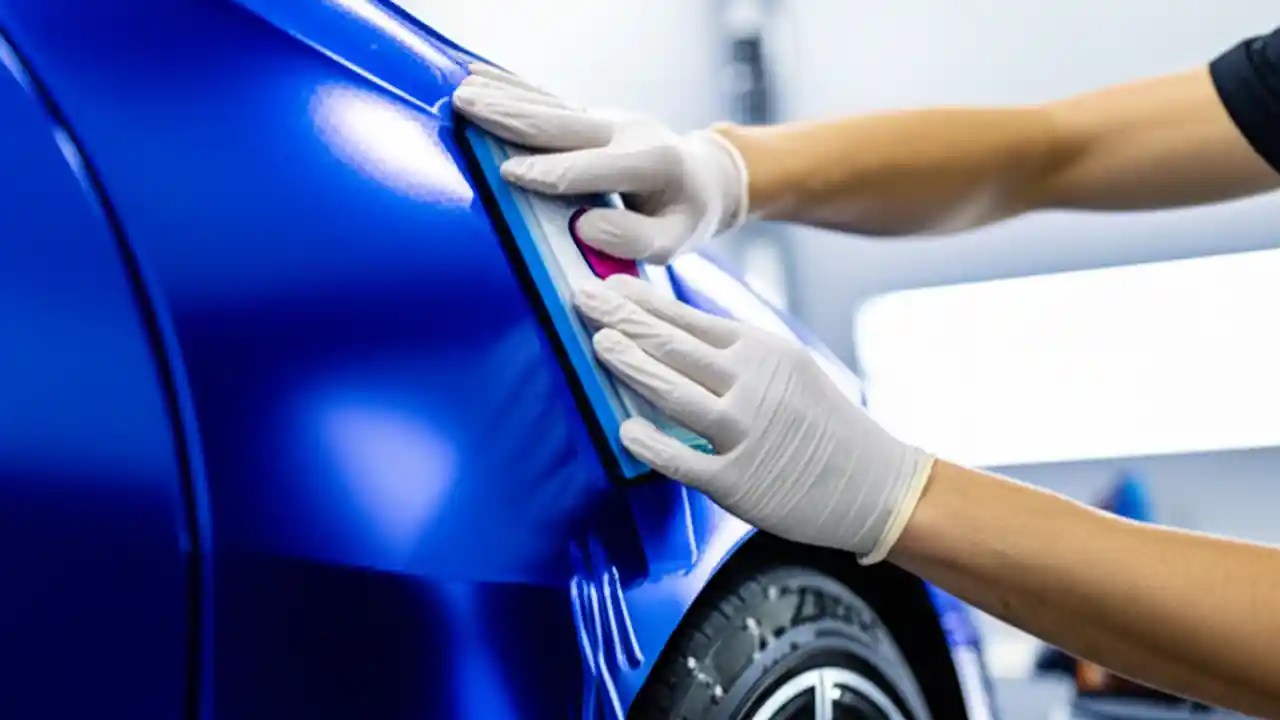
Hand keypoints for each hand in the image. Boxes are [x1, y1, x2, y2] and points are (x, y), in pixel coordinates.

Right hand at [452, 65, 748, 262]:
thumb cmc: (686, 215)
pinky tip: (481, 75)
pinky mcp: (590, 116)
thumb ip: (636, 239)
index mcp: (649, 162)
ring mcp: (605, 119)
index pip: (588, 169)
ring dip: (504, 96)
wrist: (704, 175)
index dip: (548, 173)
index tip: (507, 174)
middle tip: (468, 108)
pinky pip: (547, 100)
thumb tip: (585, 227)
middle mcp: (625, 131)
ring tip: (463, 90)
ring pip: (548, 106)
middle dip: (512, 117)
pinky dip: (513, 87)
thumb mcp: (676, 241)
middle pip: (560, 124)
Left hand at [574, 275, 934, 562]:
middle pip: (675, 347)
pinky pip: (685, 460)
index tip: (606, 284)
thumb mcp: (787, 367)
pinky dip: (653, 444)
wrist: (875, 486)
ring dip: (633, 366)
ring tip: (598, 343)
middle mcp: (753, 386)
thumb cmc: (821, 424)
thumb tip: (669, 330)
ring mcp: (745, 433)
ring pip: (675, 395)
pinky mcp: (739, 482)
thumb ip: (734, 352)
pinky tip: (625, 429)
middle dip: (623, 319)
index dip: (642, 301)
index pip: (690, 319)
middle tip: (581, 297)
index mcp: (763, 352)